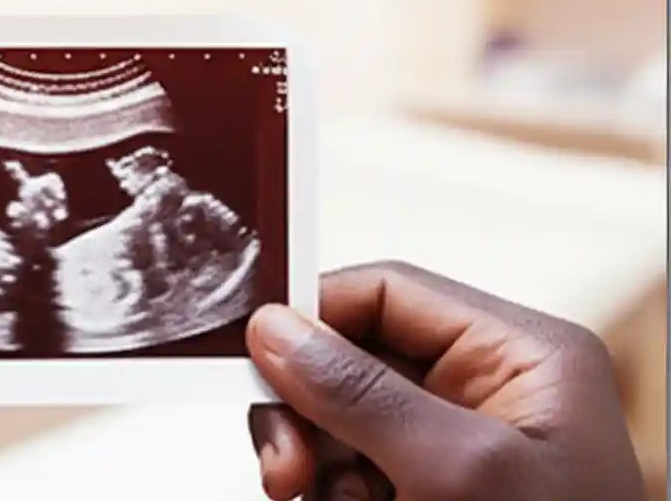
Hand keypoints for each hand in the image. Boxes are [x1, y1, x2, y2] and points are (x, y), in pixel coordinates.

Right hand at [245, 261, 644, 500]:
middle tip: (287, 468)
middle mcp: (482, 390)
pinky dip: (330, 496)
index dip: (313, 316)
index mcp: (518, 354)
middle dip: (305, 412)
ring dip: (312, 465)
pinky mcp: (427, 492)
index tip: (255, 355)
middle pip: (349, 359)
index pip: (386, 293)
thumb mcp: (460, 472)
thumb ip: (362, 394)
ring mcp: (453, 446)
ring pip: (337, 421)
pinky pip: (347, 472)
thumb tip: (278, 331)